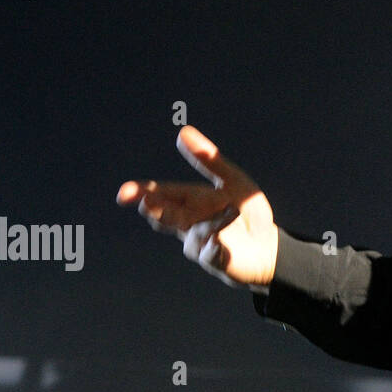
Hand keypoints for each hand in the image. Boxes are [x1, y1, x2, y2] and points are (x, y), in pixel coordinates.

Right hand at [117, 125, 277, 288]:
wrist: (267, 244)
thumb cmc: (245, 211)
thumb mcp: (231, 179)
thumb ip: (208, 159)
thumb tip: (182, 131)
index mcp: (189, 201)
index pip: (161, 195)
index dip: (142, 194)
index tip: (124, 193)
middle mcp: (188, 224)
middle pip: (168, 216)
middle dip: (158, 211)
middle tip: (148, 204)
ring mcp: (201, 244)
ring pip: (197, 232)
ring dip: (211, 223)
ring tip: (231, 211)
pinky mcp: (218, 260)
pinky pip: (212, 255)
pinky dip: (214, 249)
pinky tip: (217, 243)